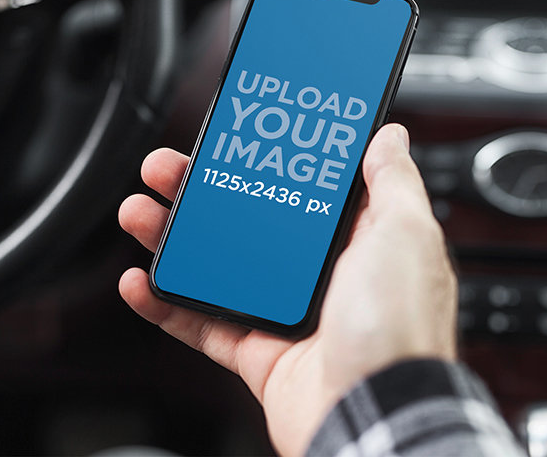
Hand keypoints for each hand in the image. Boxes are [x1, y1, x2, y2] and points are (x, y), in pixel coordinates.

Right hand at [118, 124, 457, 455]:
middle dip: (202, 191)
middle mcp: (321, 274)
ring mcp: (286, 314)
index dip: (267, 158)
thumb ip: (393, 181)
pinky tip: (139, 280)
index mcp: (357, 239)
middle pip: (247, 220)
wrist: (377, 414)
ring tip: (139, 211)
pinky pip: (202, 324)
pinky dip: (165, 305)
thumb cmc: (400, 328)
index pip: (303, 186)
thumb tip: (389, 135)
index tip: (236, 134)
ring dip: (173, 238)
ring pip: (217, 266)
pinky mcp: (259, 354)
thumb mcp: (406, 234)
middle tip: (169, 168)